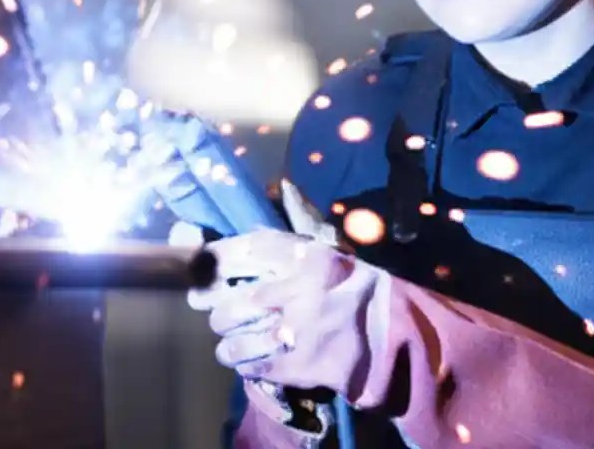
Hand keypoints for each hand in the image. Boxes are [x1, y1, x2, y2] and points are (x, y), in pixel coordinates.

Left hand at [186, 226, 383, 399]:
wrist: (392, 334)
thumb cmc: (356, 291)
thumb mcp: (327, 257)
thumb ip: (289, 245)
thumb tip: (253, 225)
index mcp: (308, 259)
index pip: (250, 249)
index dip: (219, 258)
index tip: (201, 264)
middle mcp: (300, 291)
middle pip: (235, 303)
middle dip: (219, 313)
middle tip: (216, 316)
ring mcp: (299, 331)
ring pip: (240, 341)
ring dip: (229, 346)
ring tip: (228, 348)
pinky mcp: (301, 364)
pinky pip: (257, 367)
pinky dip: (247, 366)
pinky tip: (247, 363)